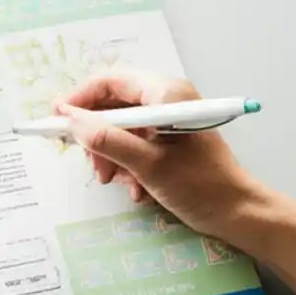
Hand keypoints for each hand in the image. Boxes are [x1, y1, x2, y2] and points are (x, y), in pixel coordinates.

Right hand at [57, 70, 269, 242]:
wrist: (239, 213)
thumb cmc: (200, 185)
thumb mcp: (147, 165)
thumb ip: (106, 140)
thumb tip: (70, 122)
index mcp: (165, 93)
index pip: (109, 81)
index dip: (79, 99)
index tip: (56, 120)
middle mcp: (166, 99)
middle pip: (112, 106)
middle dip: (97, 136)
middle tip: (91, 164)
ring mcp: (168, 119)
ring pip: (120, 128)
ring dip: (111, 155)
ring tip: (113, 180)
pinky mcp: (170, 139)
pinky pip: (135, 143)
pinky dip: (127, 164)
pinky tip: (135, 187)